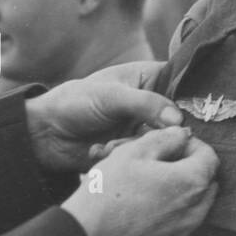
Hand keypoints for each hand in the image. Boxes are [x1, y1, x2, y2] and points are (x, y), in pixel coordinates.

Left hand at [25, 63, 181, 172]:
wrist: (46, 133)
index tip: (182, 121)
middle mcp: (154, 103)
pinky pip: (146, 158)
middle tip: (140, 136)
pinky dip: (125, 157)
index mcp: (151, 78)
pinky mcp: (135, 149)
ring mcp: (145, 127)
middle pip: (179, 121)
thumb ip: (145, 104)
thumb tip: (178, 119)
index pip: (185, 87)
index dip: (189, 105)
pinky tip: (101, 152)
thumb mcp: (110, 96)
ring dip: (135, 147)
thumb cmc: (75, 102)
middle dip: (157, 133)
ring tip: (109, 144)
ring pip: (163, 143)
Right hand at [62, 127, 218, 235]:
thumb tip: (182, 135)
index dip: (190, 146)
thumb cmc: (106, 193)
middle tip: (157, 169)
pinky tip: (142, 222)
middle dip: (188, 173)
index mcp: (191, 183)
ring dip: (178, 201)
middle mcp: (195, 214)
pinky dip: (166, 228)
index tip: (171, 146)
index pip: (209, 157)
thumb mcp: (132, 152)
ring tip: (146, 196)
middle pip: (204, 186)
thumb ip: (165, 138)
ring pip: (192, 213)